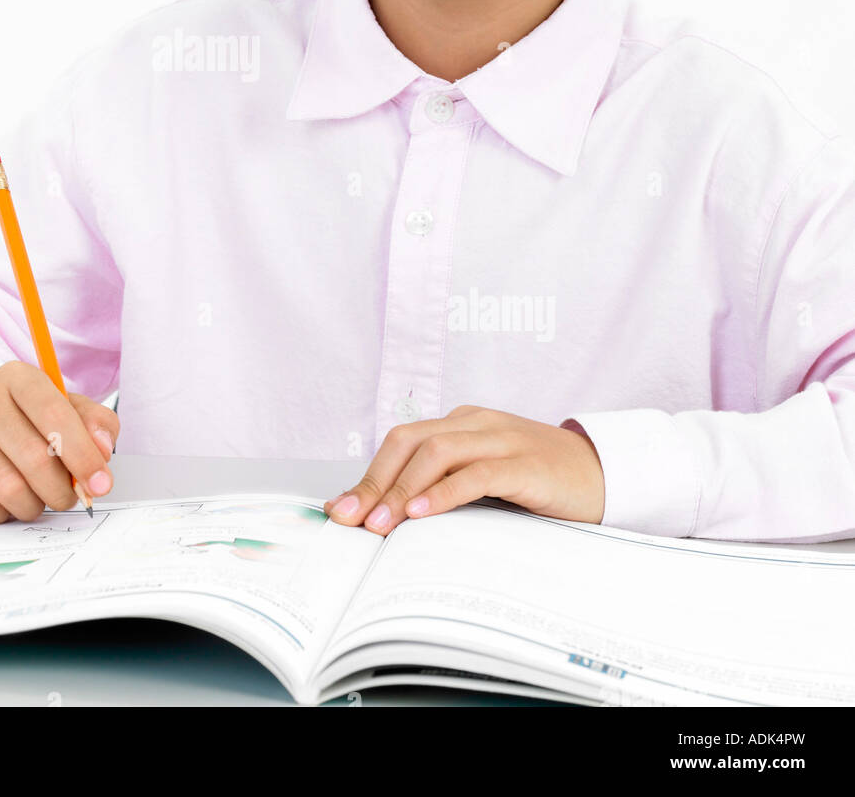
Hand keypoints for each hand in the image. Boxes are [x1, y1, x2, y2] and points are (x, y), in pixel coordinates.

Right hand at [0, 362, 118, 522]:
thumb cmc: (26, 419)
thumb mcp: (64, 409)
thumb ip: (94, 424)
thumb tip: (102, 451)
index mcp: (18, 376)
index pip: (56, 415)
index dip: (83, 455)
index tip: (101, 484)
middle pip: (34, 459)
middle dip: (61, 490)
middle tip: (67, 499)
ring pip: (8, 488)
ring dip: (33, 505)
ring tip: (36, 499)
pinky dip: (2, 514)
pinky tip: (5, 501)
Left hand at [322, 405, 603, 534]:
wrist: (607, 475)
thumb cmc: (539, 483)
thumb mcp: (485, 480)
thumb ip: (444, 487)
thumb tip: (387, 517)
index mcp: (461, 424)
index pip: (401, 443)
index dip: (367, 475)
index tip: (340, 511)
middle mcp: (475, 424)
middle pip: (409, 442)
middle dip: (374, 481)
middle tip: (350, 519)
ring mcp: (501, 440)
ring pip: (436, 452)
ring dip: (402, 488)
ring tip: (380, 523)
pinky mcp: (525, 464)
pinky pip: (475, 473)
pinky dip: (443, 492)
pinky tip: (422, 514)